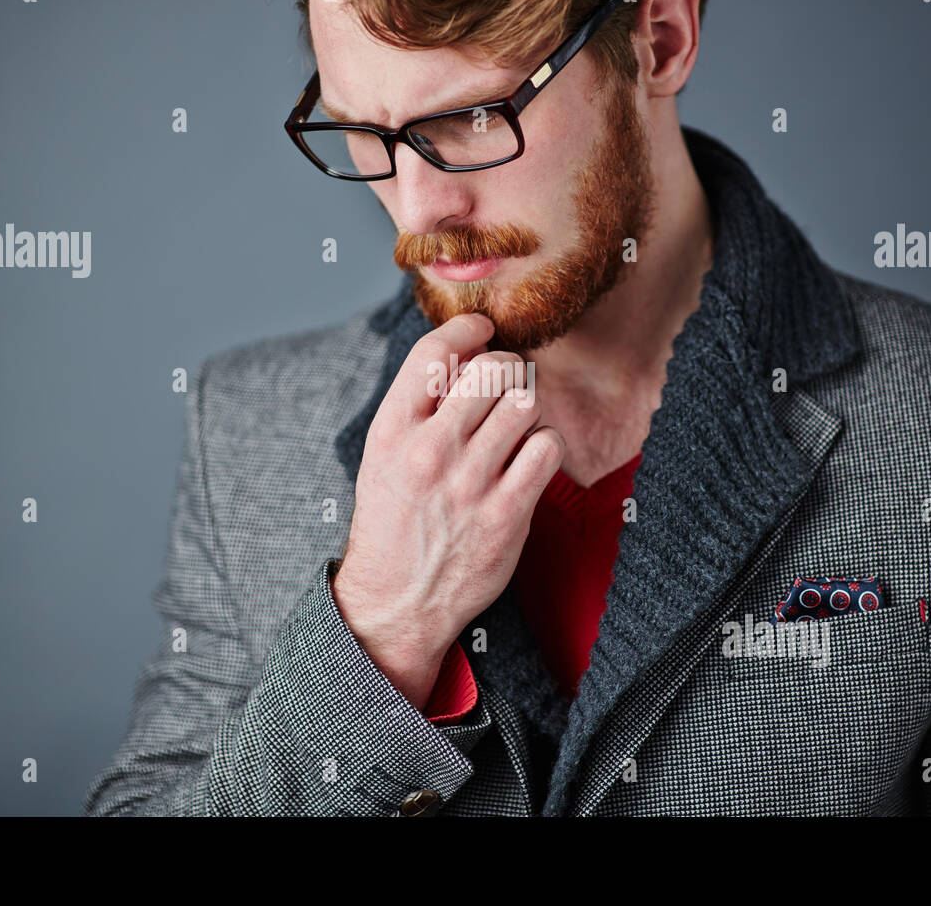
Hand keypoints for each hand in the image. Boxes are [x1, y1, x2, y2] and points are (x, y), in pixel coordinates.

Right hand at [332, 313, 563, 708]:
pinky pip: (546, 446)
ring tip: (516, 425)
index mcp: (391, 430)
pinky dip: (544, 445)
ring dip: (527, 405)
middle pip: (492, 369)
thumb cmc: (394, 521)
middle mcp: (429, 451)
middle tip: (507, 383)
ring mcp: (469, 483)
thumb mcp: (383, 456)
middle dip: (507, 367)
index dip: (467, 328)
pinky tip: (528, 458)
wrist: (396, 601)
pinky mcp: (506, 514)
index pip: (434, 352)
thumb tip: (468, 351)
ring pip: (524, 402)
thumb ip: (418, 406)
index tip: (483, 328)